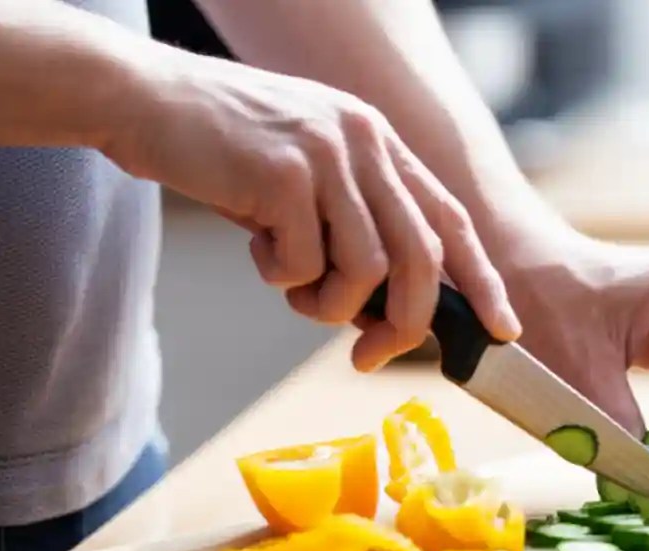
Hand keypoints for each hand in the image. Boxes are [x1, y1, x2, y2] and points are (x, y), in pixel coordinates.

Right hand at [101, 47, 519, 369]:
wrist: (144, 99)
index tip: (504, 328)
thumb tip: (386, 307)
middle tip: (371, 353)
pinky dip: (280, 276)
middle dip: (406, 320)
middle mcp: (365, 141)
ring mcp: (327, 155)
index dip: (482, 278)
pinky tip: (255, 244)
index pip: (450, 217)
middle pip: (420, 255)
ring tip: (291, 285)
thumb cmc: (226, 150)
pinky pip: (305, 263)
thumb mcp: (309, 174)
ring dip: (328, 302)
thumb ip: (353, 223)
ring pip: (367, 268)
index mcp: (379, 142)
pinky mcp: (283, 174)